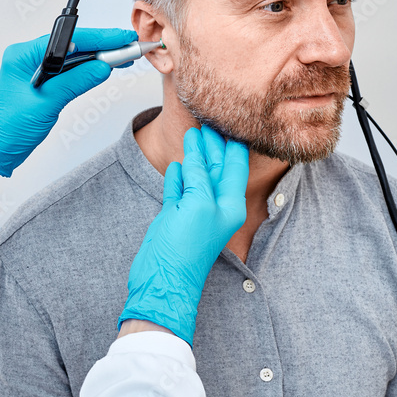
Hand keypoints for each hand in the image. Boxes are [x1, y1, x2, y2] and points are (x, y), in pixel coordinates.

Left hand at [0, 28, 136, 176]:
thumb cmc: (8, 129)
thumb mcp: (46, 104)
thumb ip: (75, 82)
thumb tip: (102, 67)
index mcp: (22, 56)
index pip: (68, 39)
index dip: (99, 38)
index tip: (122, 38)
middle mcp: (27, 57)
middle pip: (72, 45)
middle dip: (102, 46)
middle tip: (129, 46)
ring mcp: (34, 69)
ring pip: (72, 57)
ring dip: (97, 57)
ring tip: (123, 56)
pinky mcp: (41, 81)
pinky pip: (68, 70)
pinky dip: (86, 69)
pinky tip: (104, 68)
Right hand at [118, 125, 248, 344]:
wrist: (161, 280)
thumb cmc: (184, 250)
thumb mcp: (197, 205)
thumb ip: (198, 176)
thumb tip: (195, 153)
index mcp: (229, 203)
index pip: (234, 163)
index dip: (231, 140)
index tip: (227, 117)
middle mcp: (215, 204)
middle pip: (216, 165)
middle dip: (213, 142)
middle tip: (209, 116)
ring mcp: (193, 209)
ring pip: (196, 174)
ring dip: (194, 154)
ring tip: (194, 132)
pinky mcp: (173, 215)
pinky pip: (178, 188)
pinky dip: (178, 174)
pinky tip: (178, 163)